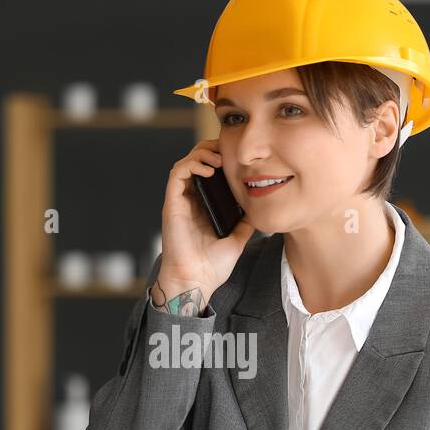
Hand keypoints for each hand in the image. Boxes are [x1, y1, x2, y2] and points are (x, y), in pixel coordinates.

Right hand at [158, 137, 254, 305]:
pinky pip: (177, 173)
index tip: (238, 156)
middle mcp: (189, 200)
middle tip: (228, 149)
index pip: (209, 171)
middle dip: (211, 149)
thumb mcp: (236, 239)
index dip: (220, 157)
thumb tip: (258, 211)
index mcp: (203, 206)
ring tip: (220, 158)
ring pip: (185, 162)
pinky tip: (209, 169)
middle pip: (196, 161)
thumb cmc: (211, 266)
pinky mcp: (172, 203)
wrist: (196, 281)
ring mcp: (179, 201)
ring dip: (202, 153)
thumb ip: (244, 223)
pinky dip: (192, 164)